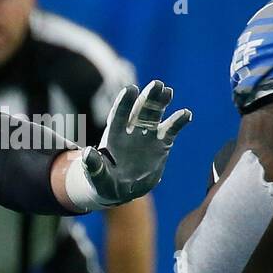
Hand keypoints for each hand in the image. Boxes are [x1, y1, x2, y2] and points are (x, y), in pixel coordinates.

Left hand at [66, 80, 191, 210]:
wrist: (121, 188)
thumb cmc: (105, 181)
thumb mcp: (97, 177)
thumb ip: (93, 166)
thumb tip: (87, 153)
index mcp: (113, 135)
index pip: (119, 115)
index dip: (125, 102)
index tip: (131, 89)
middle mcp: (131, 131)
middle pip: (139, 110)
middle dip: (148, 97)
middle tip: (157, 84)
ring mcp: (147, 136)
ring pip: (155, 115)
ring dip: (161, 103)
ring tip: (168, 92)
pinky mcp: (161, 145)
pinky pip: (171, 131)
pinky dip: (178, 122)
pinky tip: (186, 114)